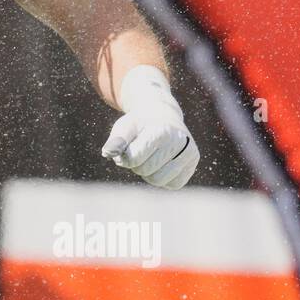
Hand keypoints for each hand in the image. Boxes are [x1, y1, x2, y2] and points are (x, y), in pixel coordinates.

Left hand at [101, 66, 199, 189]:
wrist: (163, 115)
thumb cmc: (140, 124)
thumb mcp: (125, 127)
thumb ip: (116, 140)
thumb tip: (107, 153)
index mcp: (160, 131)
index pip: (134, 159)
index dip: (125, 158)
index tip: (126, 148)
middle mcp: (178, 141)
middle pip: (146, 170)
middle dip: (137, 165)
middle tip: (139, 151)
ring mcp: (189, 153)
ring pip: (159, 181)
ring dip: (149, 173)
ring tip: (150, 156)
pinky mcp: (192, 163)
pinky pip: (173, 184)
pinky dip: (163, 178)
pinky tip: (163, 162)